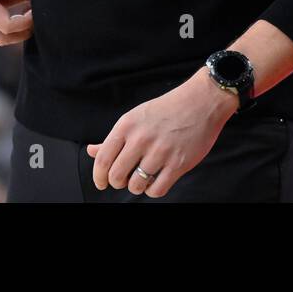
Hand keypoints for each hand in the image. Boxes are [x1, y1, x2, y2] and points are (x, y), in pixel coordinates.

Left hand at [86, 68, 237, 197]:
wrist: (201, 101)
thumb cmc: (167, 109)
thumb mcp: (135, 117)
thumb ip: (113, 138)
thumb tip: (92, 151)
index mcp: (127, 126)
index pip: (103, 160)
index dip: (98, 177)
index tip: (101, 182)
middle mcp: (141, 139)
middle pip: (116, 176)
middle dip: (117, 182)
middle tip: (124, 179)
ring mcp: (160, 152)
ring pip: (136, 185)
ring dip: (136, 187)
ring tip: (143, 178)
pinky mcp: (178, 163)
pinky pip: (157, 190)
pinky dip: (153, 191)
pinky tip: (156, 181)